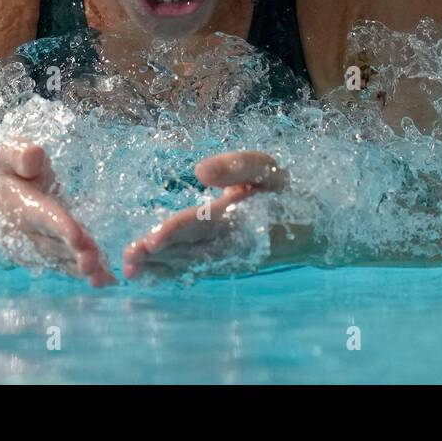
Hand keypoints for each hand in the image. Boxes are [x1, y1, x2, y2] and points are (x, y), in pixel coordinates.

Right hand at [0, 141, 115, 286]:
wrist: (1, 189)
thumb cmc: (12, 166)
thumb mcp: (8, 152)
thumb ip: (19, 154)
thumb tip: (34, 155)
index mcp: (20, 203)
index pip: (41, 216)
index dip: (58, 226)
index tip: (76, 236)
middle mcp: (30, 229)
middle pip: (55, 243)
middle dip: (75, 253)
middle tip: (93, 263)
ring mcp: (41, 241)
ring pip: (64, 257)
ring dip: (82, 268)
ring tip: (103, 279)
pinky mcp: (54, 247)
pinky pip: (69, 261)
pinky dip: (88, 271)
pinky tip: (107, 281)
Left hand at [123, 150, 286, 279]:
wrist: (313, 229)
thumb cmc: (285, 192)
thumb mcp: (268, 169)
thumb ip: (237, 166)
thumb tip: (200, 170)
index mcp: (239, 217)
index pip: (202, 224)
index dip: (176, 232)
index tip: (151, 239)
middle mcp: (231, 243)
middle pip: (189, 251)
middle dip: (158, 255)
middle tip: (128, 258)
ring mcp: (228, 259)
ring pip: (189, 265)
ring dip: (159, 268)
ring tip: (129, 269)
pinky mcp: (224, 265)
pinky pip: (194, 271)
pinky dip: (170, 273)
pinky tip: (147, 275)